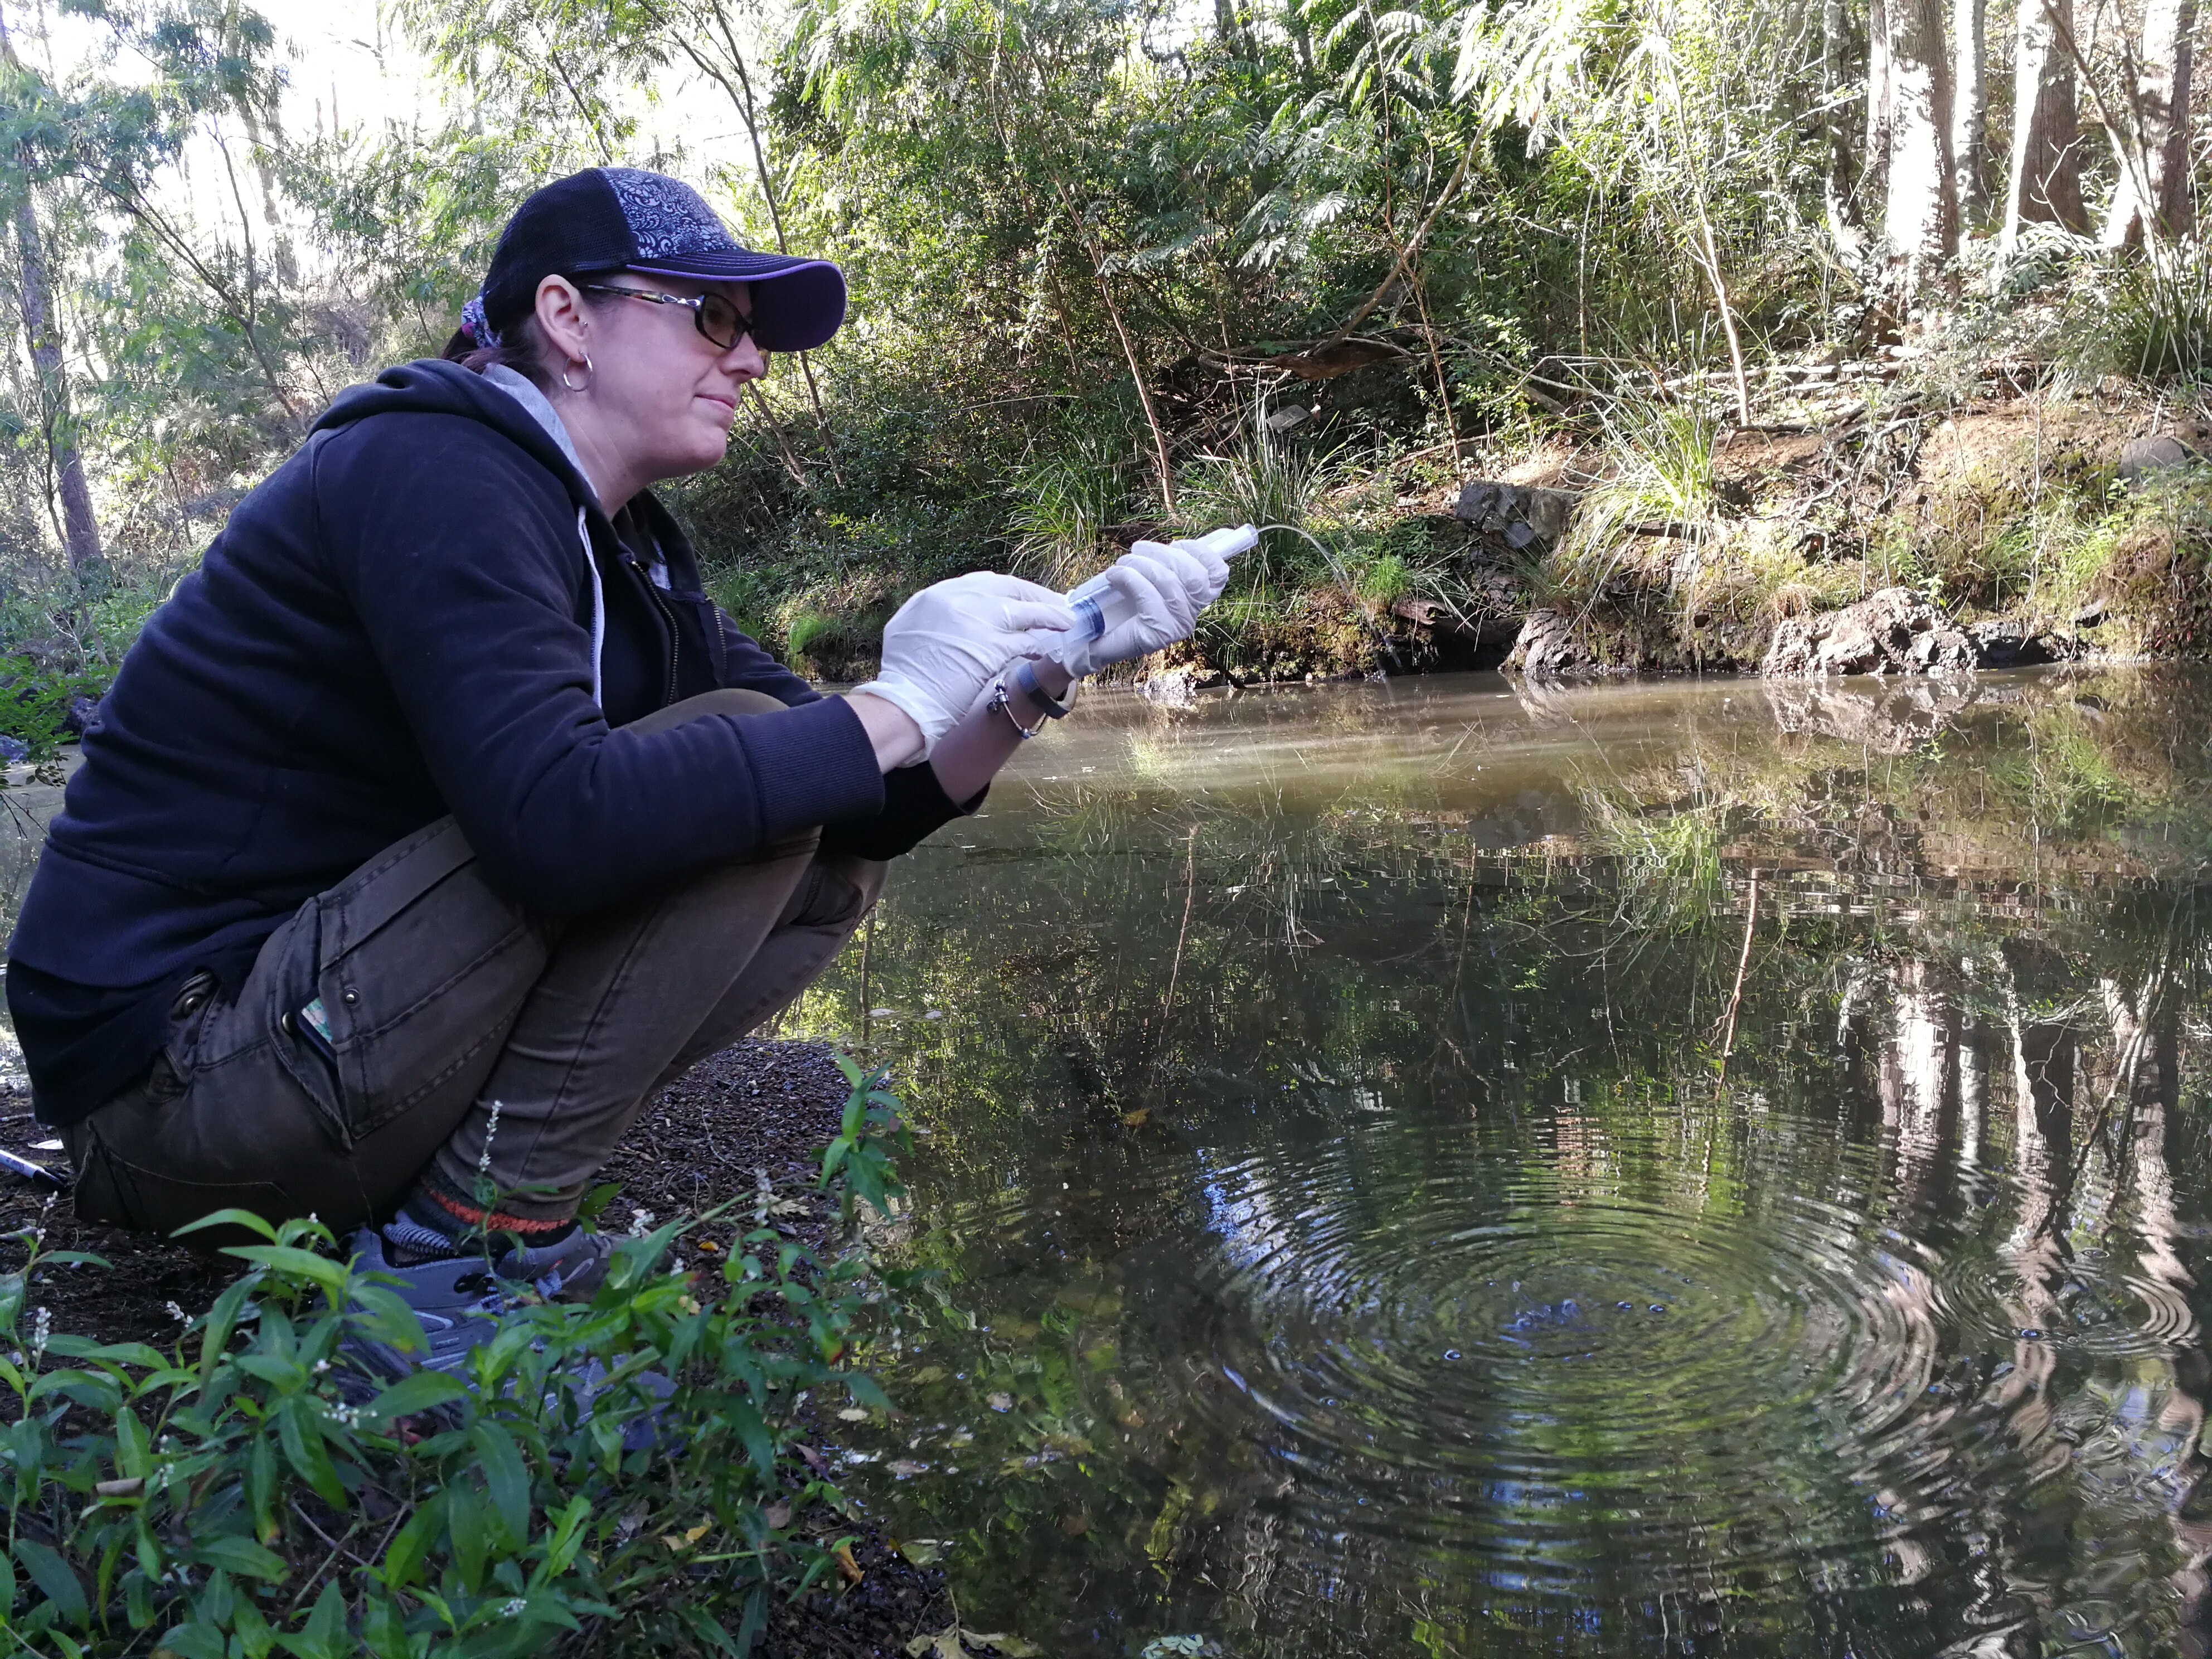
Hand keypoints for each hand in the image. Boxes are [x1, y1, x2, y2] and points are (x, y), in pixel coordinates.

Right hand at [851, 572, 1071, 757]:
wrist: (901, 705)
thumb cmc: (904, 680)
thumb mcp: (909, 633)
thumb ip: (935, 619)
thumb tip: (959, 618)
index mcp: (933, 596)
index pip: (982, 583)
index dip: (1009, 591)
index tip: (1024, 598)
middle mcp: (953, 599)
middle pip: (1008, 588)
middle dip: (1036, 595)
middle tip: (1057, 603)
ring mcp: (973, 620)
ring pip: (1023, 610)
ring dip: (1050, 614)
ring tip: (1067, 621)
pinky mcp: (989, 645)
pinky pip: (1024, 640)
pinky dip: (1040, 643)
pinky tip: (1050, 648)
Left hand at [1056, 537, 1233, 677]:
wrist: (1096, 637)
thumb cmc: (1122, 604)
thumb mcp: (1149, 577)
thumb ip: (1166, 563)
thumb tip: (1178, 543)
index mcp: (1196, 599)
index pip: (1218, 574)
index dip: (1203, 552)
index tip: (1177, 544)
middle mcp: (1191, 615)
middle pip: (1194, 574)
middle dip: (1163, 553)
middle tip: (1136, 550)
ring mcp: (1176, 627)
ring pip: (1168, 581)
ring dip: (1140, 564)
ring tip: (1121, 564)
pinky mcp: (1157, 635)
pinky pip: (1148, 595)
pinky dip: (1128, 577)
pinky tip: (1113, 576)